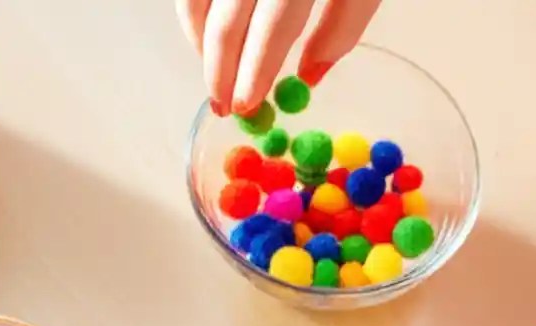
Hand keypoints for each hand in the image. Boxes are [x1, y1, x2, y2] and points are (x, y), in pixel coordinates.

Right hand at [176, 0, 381, 115]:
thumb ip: (343, 23)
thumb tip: (308, 75)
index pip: (275, 24)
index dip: (257, 69)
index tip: (246, 104)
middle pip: (230, 18)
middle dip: (219, 68)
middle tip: (221, 105)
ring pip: (199, 0)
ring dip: (201, 40)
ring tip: (214, 72)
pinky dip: (193, 9)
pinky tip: (206, 30)